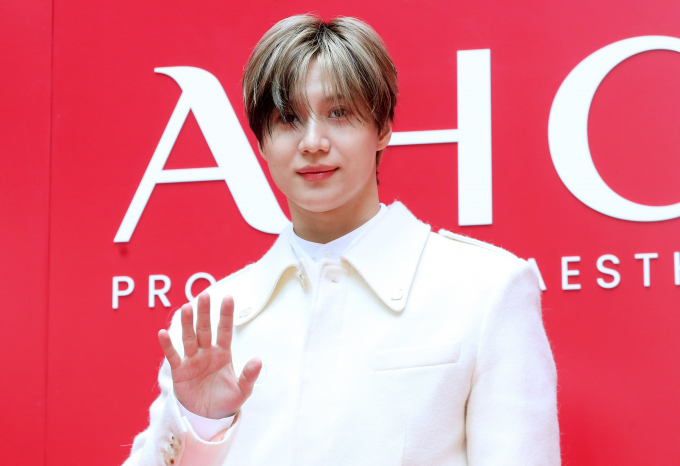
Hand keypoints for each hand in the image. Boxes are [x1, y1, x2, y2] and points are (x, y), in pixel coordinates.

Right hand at [158, 292, 261, 418]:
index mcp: (223, 354)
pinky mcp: (179, 371)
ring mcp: (192, 360)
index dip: (226, 315)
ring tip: (186, 307)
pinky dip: (168, 345)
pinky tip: (163, 333)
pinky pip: (173, 356)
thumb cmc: (226, 401)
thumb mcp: (242, 391)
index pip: (225, 330)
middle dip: (205, 313)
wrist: (208, 418)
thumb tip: (258, 360)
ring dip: (187, 323)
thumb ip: (249, 376)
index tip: (228, 297)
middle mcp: (207, 353)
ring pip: (189, 338)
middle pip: (205, 329)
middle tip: (205, 295)